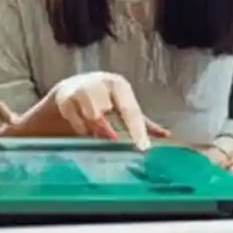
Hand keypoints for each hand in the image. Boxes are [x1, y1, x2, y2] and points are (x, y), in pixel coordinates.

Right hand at [51, 72, 168, 149]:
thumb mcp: (123, 106)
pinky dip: (82, 130)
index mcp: (118, 85)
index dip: (137, 130)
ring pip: (90, 117)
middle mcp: (100, 84)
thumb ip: (142, 122)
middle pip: (105, 111)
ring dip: (96, 130)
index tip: (143, 148)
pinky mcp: (65, 100)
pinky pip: (76, 122)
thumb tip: (166, 135)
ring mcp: (81, 90)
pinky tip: (86, 133)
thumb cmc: (104, 99)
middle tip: (115, 142)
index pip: (130, 109)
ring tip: (100, 137)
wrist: (70, 89)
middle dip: (108, 129)